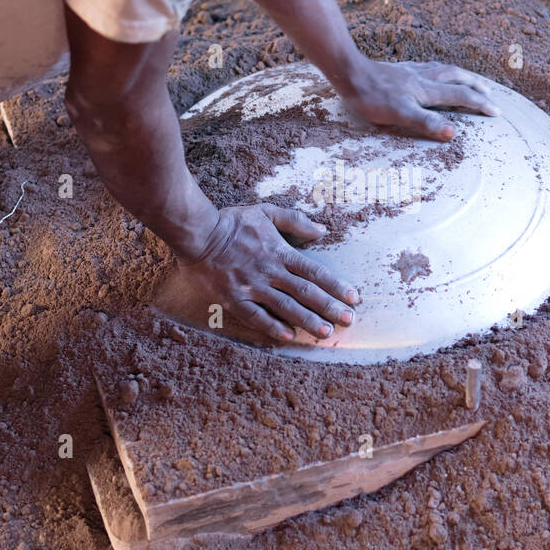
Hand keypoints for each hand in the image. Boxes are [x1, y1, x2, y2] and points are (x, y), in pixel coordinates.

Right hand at [177, 204, 359, 342]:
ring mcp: (252, 286)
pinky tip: (287, 336)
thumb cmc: (232, 222)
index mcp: (280, 252)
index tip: (353, 297)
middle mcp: (270, 271)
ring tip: (325, 332)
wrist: (197, 232)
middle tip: (348, 320)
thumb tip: (322, 230)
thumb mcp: (266, 212)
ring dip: (307, 320)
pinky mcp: (233, 297)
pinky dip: (271, 326)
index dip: (335, 285)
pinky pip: (255, 315)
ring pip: (284, 306)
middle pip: (305, 291)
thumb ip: (295, 221)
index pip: (314, 271)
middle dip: (329, 307)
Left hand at [331, 58, 499, 140]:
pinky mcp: (401, 69)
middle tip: (491, 93)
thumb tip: (453, 133)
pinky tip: (436, 72)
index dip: (480, 104)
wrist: (349, 73)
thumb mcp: (399, 115)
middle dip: (477, 86)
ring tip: (471, 80)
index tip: (496, 111)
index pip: (461, 96)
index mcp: (427, 91)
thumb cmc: (371, 97)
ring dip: (463, 75)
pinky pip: (430, 67)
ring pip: (446, 70)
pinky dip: (442, 70)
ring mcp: (413, 71)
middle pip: (458, 78)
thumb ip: (426, 123)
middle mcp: (424, 78)